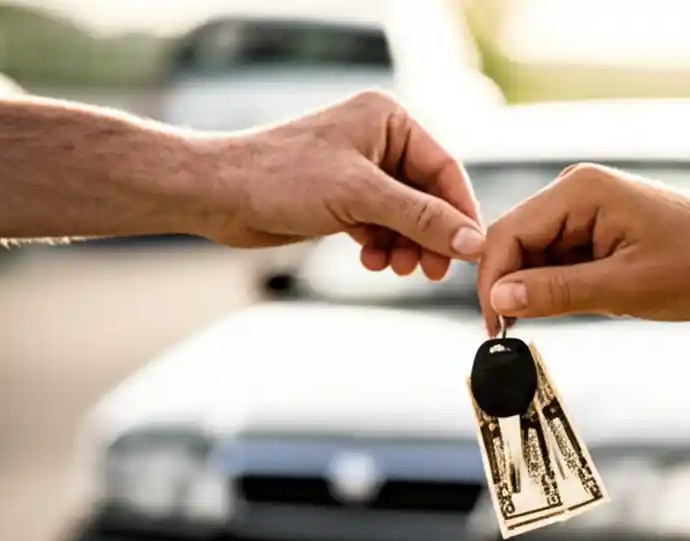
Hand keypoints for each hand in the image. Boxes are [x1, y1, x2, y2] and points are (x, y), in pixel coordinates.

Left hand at [204, 91, 482, 279]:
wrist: (218, 194)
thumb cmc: (280, 177)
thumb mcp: (360, 196)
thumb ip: (420, 218)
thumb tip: (471, 242)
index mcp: (389, 120)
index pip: (445, 169)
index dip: (460, 213)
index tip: (471, 252)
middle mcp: (379, 140)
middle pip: (428, 196)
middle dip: (430, 235)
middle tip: (433, 271)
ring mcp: (361, 170)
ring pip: (405, 216)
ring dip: (406, 245)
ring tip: (397, 268)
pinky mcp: (344, 198)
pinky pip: (381, 225)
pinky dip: (382, 246)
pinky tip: (372, 260)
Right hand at [476, 163, 689, 335]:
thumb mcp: (624, 289)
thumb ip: (556, 292)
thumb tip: (498, 300)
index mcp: (580, 189)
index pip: (507, 234)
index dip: (492, 283)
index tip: (495, 329)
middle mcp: (578, 190)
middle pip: (516, 242)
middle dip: (513, 288)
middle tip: (518, 337)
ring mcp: (589, 209)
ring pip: (536, 255)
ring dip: (542, 289)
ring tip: (582, 313)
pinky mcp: (601, 229)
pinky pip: (561, 259)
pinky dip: (564, 287)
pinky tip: (595, 302)